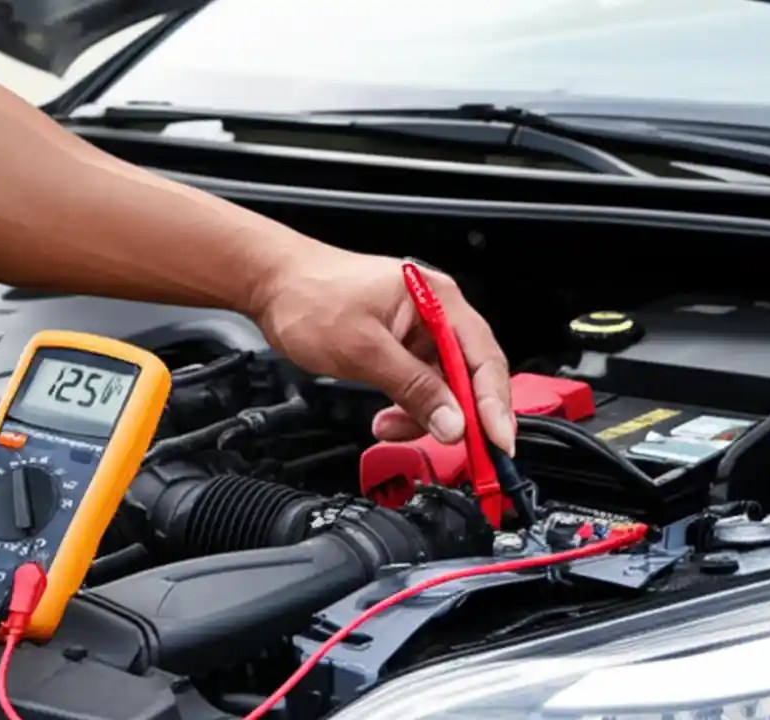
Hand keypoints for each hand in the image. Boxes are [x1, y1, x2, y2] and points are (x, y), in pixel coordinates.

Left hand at [247, 245, 515, 453]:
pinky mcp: (403, 350)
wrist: (271, 283)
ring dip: (427, 417)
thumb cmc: (311, 295)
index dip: (494, 404)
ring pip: (445, 389)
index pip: (483, 358)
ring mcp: (421, 333)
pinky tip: (388, 419)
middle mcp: (437, 315)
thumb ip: (413, 388)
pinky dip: (409, 410)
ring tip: (394, 429)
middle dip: (464, 418)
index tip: (498, 441)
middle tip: (466, 454)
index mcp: (438, 300)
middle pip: (471, 376)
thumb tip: (452, 423)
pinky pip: (421, 388)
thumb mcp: (364, 349)